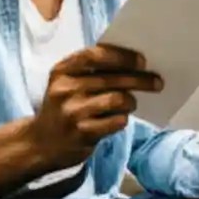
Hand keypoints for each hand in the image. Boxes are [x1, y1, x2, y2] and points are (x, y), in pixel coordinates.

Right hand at [27, 44, 161, 170]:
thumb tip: (135, 63)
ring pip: (117, 99)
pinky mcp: (82, 133)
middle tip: (158, 82)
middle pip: (112, 78)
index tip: (142, 60)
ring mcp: (72, 112)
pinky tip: (121, 118)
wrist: (40, 144)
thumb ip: (92, 72)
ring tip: (132, 102)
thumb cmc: (64, 107)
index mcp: (62, 70)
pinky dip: (123, 118)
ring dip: (131, 101)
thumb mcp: (67, 84)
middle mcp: (65, 89)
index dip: (121, 56)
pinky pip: (116, 121)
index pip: (95, 55)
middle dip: (140, 79)